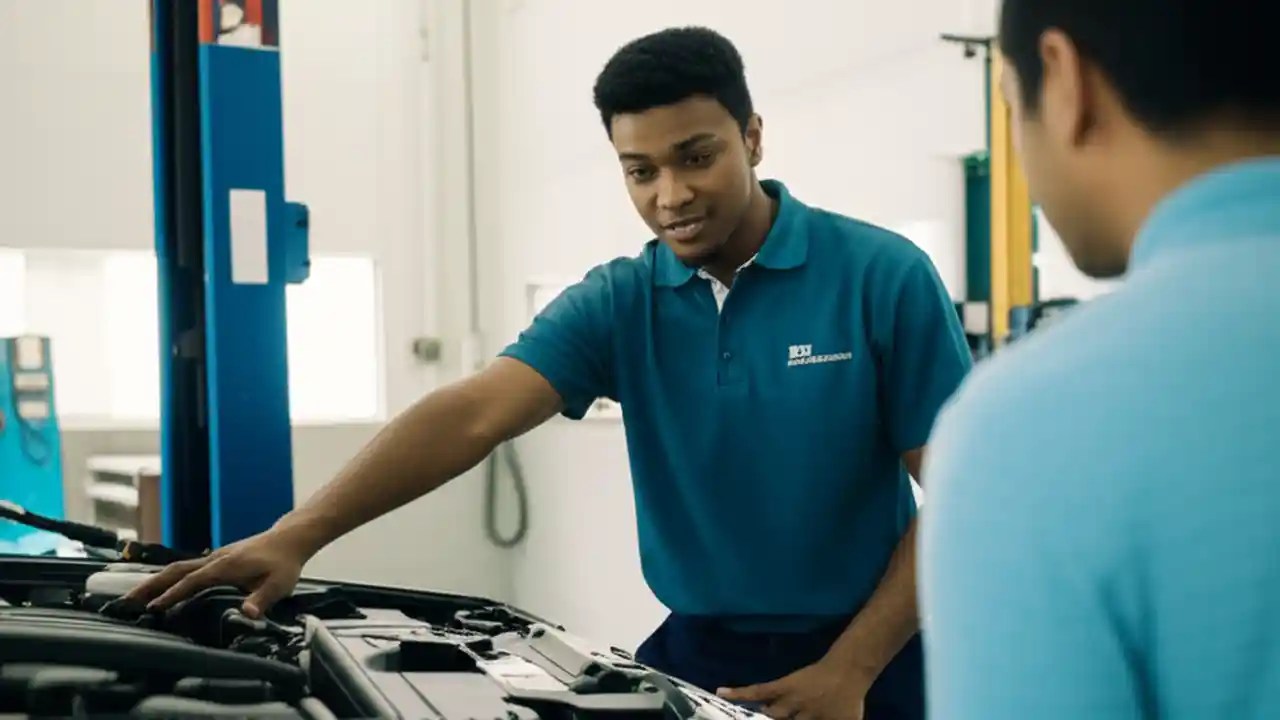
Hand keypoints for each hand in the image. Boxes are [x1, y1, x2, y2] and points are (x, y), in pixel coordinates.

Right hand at [122, 526, 311, 617]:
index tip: (153, 608)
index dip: (173, 595)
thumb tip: (247, 614)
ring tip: (134, 597)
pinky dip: (168, 578)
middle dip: (151, 586)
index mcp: (226, 566)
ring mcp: (213, 558)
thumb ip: (262, 599)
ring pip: (178, 568)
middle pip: (176, 571)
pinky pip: (186, 568)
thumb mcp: (280, 584)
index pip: (193, 581)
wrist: (289, 539)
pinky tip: (159, 589)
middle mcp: (215, 559)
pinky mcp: (216, 559)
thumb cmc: (284, 563)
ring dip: (156, 581)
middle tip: (127, 602)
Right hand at [717, 657, 869, 719]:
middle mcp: (799, 715)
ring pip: (768, 715)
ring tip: (729, 717)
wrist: (848, 671)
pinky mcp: (782, 686)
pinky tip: (722, 692)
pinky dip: (741, 692)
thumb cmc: (850, 701)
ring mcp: (789, 700)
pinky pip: (759, 691)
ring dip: (752, 717)